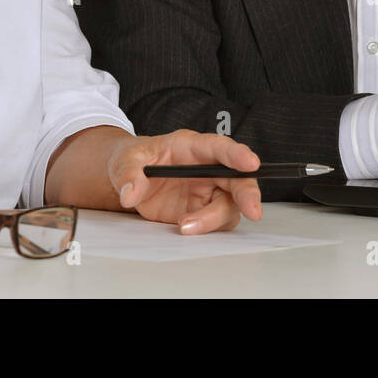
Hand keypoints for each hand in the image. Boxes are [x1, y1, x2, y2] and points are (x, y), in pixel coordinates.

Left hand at [106, 130, 263, 233]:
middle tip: (253, 211)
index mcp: (192, 147)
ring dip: (213, 220)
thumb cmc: (135, 160)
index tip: (251, 163)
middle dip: (247, 194)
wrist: (129, 178)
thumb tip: (130, 192)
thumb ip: (128, 173)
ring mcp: (207, 191)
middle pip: (238, 179)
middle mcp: (207, 168)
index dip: (237, 154)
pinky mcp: (203, 211)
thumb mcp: (125, 160)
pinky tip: (187, 229)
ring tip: (184, 226)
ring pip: (229, 207)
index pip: (219, 147)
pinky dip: (206, 230)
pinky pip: (216, 223)